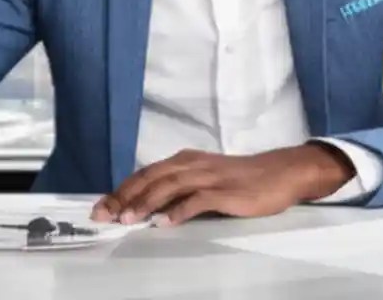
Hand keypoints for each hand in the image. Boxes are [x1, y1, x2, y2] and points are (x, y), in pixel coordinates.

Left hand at [90, 144, 354, 226]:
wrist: (282, 172)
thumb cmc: (243, 178)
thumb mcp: (206, 177)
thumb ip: (180, 188)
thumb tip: (149, 208)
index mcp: (185, 160)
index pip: (146, 173)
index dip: (121, 190)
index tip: (101, 207)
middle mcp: (192, 164)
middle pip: (151, 177)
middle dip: (124, 196)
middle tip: (103, 214)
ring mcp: (209, 177)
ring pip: (169, 186)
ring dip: (146, 203)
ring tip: (128, 219)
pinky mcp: (226, 191)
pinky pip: (198, 200)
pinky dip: (179, 211)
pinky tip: (165, 222)